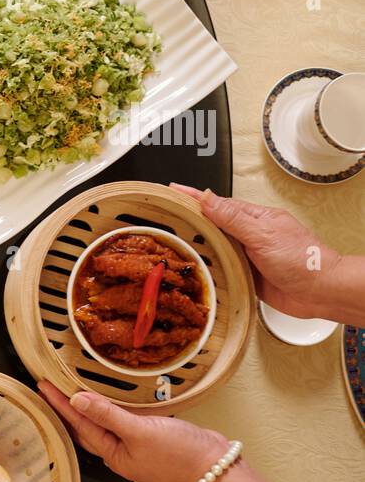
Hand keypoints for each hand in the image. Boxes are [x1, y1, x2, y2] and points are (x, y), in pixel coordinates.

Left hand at [38, 382, 230, 481]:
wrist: (216, 470)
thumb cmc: (180, 456)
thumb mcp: (140, 431)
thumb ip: (108, 415)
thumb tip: (77, 401)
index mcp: (112, 452)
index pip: (78, 423)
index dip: (60, 403)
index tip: (43, 386)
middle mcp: (119, 451)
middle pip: (84, 426)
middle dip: (66, 407)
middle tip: (49, 388)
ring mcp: (134, 445)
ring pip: (102, 424)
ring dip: (87, 408)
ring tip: (70, 391)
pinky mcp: (150, 437)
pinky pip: (122, 421)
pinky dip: (111, 409)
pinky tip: (110, 400)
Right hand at [171, 184, 342, 319]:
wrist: (320, 292)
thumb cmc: (302, 259)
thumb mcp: (263, 234)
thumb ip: (233, 218)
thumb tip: (207, 198)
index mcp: (252, 218)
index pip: (216, 204)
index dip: (193, 197)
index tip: (172, 189)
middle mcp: (246, 235)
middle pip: (210, 225)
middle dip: (187, 220)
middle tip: (161, 215)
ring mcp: (245, 255)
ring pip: (212, 248)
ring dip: (193, 246)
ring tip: (168, 241)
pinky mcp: (244, 276)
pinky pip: (219, 269)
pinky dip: (205, 268)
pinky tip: (192, 269)